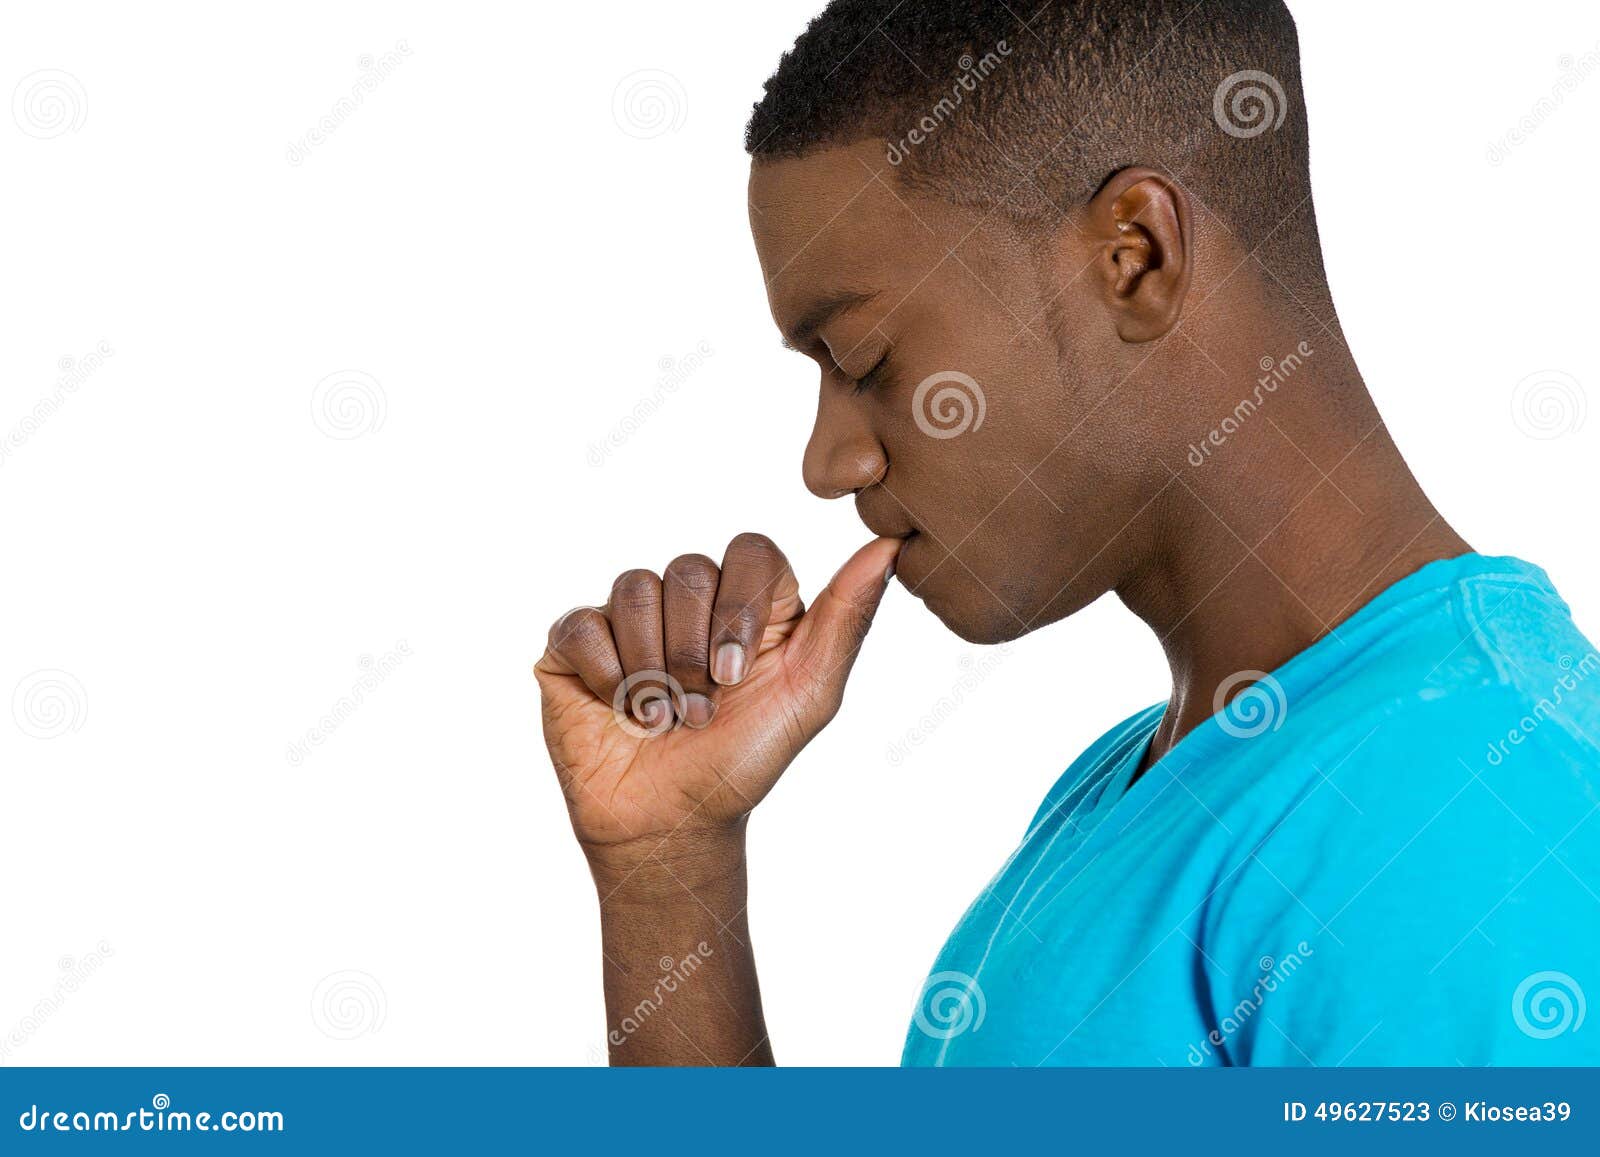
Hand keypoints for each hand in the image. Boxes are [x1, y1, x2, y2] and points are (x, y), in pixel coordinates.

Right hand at [535, 532, 900, 879]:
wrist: (670, 825)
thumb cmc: (742, 762)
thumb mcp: (809, 695)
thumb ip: (848, 617)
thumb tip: (890, 544)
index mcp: (749, 601)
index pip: (751, 550)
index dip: (741, 608)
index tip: (740, 675)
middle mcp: (688, 597)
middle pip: (689, 569)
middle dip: (696, 653)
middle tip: (700, 710)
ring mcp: (628, 616)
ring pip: (634, 589)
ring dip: (653, 670)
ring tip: (662, 717)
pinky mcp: (575, 642)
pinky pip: (583, 624)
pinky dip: (608, 677)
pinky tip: (621, 710)